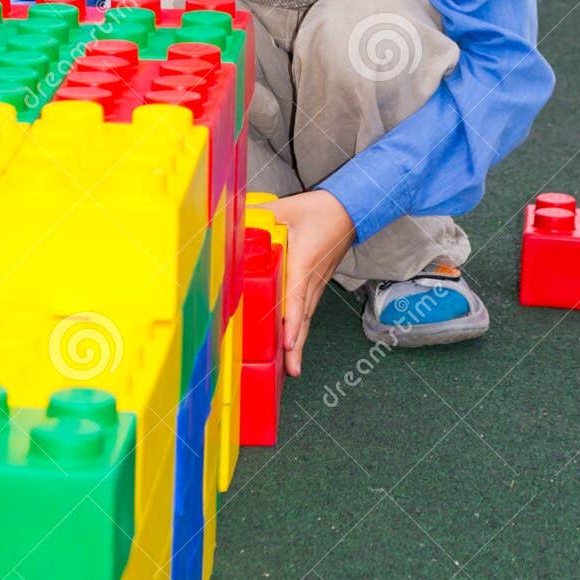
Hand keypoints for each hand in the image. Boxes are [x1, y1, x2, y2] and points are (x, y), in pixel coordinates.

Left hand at [253, 190, 355, 378]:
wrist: (350, 210)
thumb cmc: (318, 210)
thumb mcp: (284, 208)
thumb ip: (256, 214)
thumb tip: (228, 219)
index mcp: (303, 260)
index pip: (296, 295)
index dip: (291, 320)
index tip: (287, 342)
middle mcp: (312, 277)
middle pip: (303, 316)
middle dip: (296, 344)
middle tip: (291, 370)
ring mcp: (317, 283)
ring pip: (307, 317)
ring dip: (300, 343)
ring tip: (293, 369)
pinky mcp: (317, 284)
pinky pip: (308, 310)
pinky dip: (302, 330)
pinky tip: (294, 346)